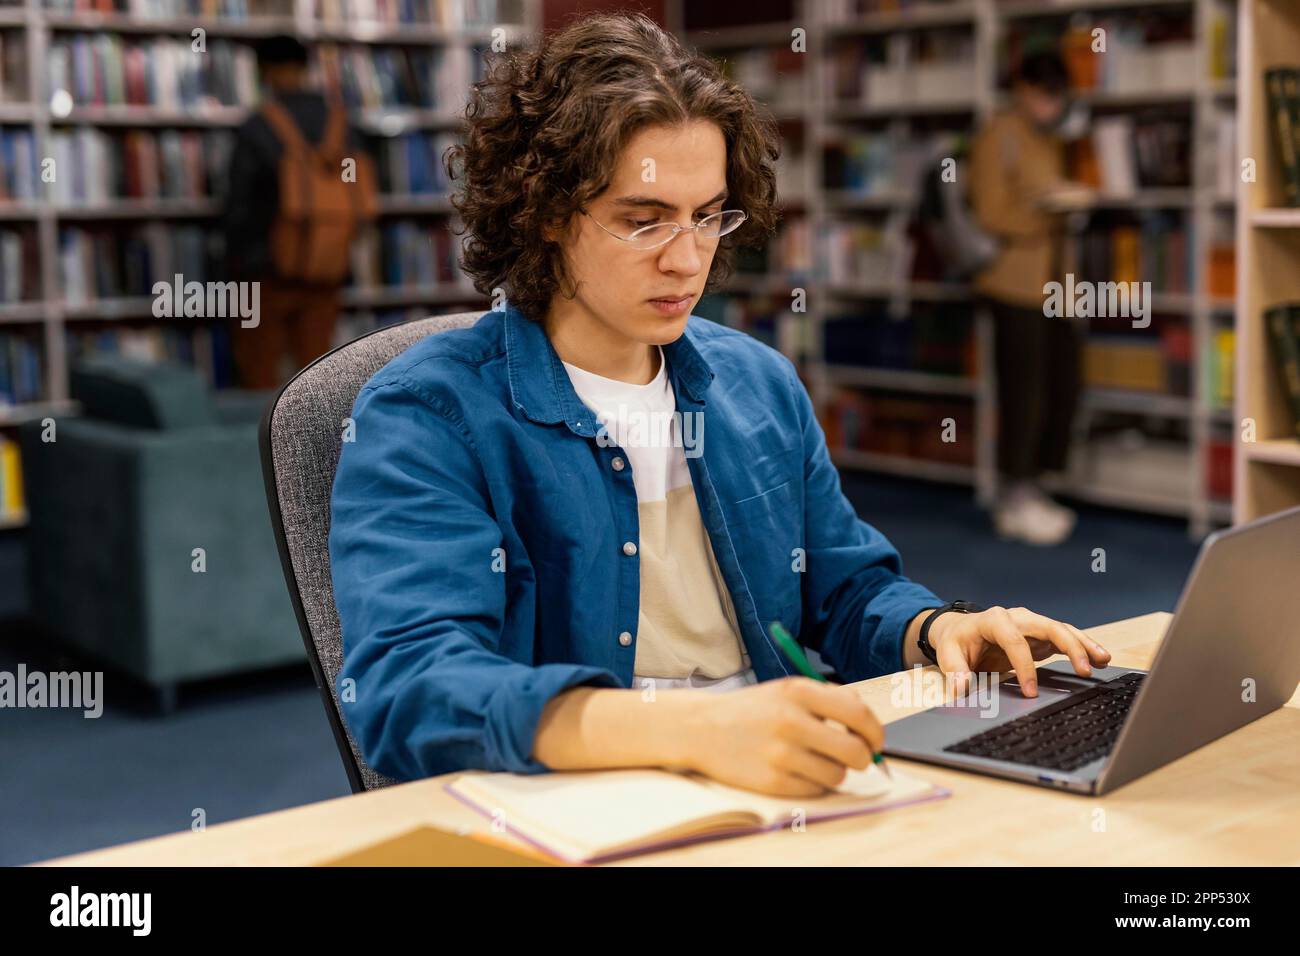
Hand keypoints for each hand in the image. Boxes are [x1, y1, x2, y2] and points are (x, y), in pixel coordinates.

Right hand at [682, 677, 881, 797]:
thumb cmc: (754, 709)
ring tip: (813, 760)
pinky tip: (794, 770)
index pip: (859, 715)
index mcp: (799, 691)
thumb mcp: (788, 690)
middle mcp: (790, 721)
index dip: (875, 732)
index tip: (875, 741)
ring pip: (838, 775)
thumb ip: (830, 700)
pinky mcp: (772, 781)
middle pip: (855, 752)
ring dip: (834, 771)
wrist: (702, 727)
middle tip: (856, 758)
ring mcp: (780, 754)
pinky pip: (815, 790)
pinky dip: (812, 783)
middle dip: (863, 758)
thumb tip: (870, 728)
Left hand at [925, 605, 1110, 697]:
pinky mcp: (1040, 635)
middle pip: (1048, 627)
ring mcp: (1031, 625)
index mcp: (993, 619)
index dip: (1024, 666)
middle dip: (1069, 646)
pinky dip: (1081, 647)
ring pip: (1062, 630)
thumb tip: (961, 688)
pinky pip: (1064, 638)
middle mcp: (1017, 618)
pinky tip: (1099, 659)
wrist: (960, 630)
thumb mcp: (948, 653)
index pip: (1014, 641)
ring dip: (1083, 644)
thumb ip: (955, 670)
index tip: (1030, 692)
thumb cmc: (956, 641)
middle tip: (1085, 670)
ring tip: (1103, 660)